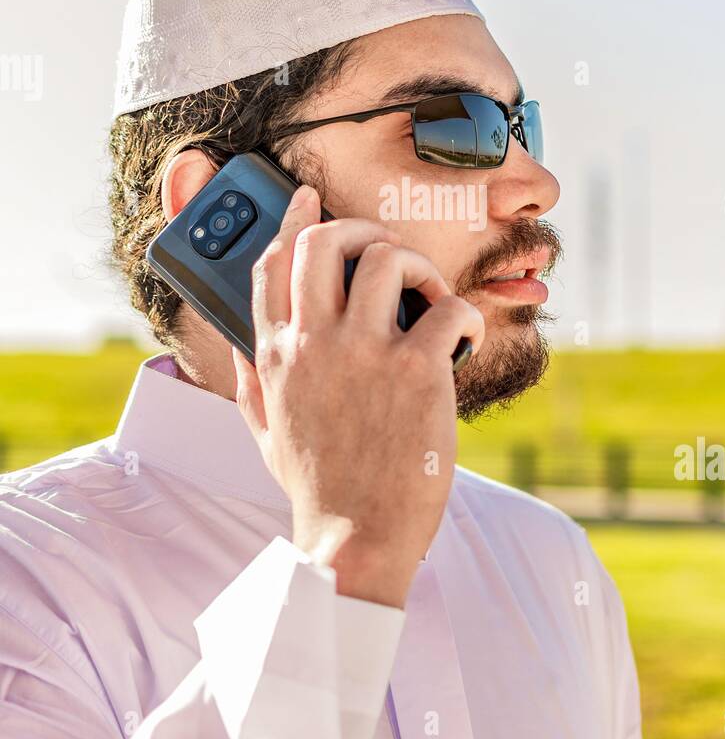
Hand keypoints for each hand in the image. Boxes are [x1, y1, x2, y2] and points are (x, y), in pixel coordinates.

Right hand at [233, 185, 484, 607]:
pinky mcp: (416, 371)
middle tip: (387, 252)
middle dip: (360, 229)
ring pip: (386, 257)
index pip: (273, 264)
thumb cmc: (318, 488)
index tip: (309, 198)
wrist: (355, 540)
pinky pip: (448, 306)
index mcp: (275, 355)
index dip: (292, 220)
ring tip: (429, 299)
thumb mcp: (264, 431)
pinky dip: (464, 312)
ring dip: (416, 267)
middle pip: (325, 242)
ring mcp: (364, 353)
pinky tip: (463, 337)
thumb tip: (246, 341)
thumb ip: (250, 380)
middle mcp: (313, 343)